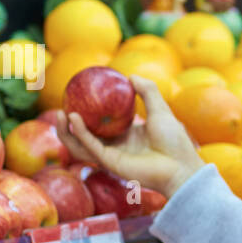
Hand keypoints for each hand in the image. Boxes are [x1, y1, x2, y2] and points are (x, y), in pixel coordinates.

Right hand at [56, 74, 204, 197]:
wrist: (180, 166)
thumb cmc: (174, 141)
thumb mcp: (160, 109)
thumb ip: (147, 91)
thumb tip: (130, 77)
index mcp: (126, 135)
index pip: (101, 123)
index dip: (88, 112)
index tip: (79, 95)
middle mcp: (116, 145)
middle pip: (84, 135)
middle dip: (69, 124)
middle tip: (63, 105)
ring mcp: (112, 155)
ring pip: (80, 145)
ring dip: (67, 131)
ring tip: (61, 114)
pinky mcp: (110, 163)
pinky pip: (90, 146)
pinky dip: (80, 133)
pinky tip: (74, 119)